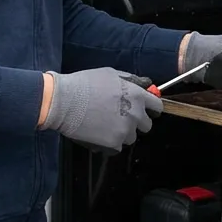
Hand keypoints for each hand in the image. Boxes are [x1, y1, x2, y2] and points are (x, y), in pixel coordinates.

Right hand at [39, 68, 162, 155]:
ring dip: (122, 133)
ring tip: (104, 124)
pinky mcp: (113, 144)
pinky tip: (97, 133)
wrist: (63, 101)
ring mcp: (125, 131)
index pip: (157, 106)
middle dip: (136, 122)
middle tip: (119, 117)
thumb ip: (131, 80)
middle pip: (146, 125)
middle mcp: (135, 114)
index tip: (146, 111)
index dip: (151, 109)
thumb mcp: (110, 74)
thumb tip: (146, 85)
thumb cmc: (85, 84)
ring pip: (131, 137)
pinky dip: (109, 143)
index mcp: (137, 96)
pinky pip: (117, 147)